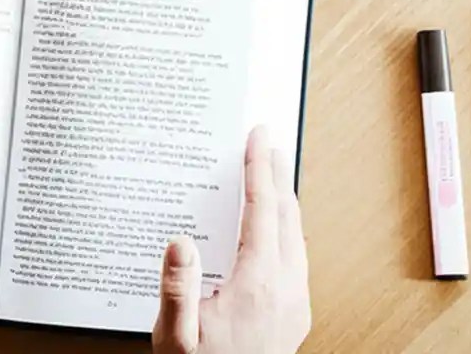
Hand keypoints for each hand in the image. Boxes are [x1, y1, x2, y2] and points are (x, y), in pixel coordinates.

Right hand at [153, 126, 310, 353]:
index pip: (261, 211)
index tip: (259, 137)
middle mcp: (285, 289)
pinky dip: (284, 229)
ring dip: (282, 201)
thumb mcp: (175, 337)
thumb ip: (176, 289)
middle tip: (266, 142)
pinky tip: (271, 229)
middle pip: (286, 216)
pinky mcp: (295, 315)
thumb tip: (179, 242)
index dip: (259, 169)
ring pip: (295, 236)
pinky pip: (295, 257)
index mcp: (258, 285)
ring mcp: (295, 302)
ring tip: (270, 175)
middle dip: (275, 174)